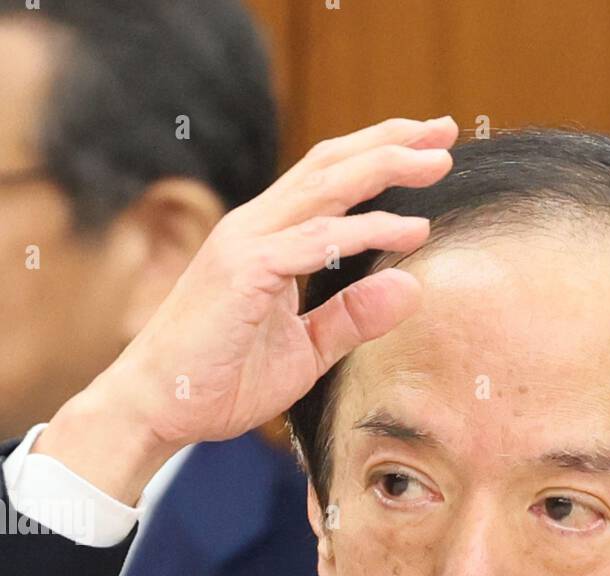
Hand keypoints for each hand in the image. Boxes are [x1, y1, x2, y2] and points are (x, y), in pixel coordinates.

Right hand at [38, 115, 457, 503]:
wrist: (157, 407)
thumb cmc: (221, 380)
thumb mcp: (304, 351)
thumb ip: (352, 319)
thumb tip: (412, 288)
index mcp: (266, 239)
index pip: (327, 180)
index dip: (378, 157)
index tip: (429, 150)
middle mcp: (255, 227)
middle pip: (330, 165)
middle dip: (391, 142)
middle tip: (447, 131)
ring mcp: (246, 244)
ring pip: (326, 187)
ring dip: (386, 169)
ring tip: (439, 163)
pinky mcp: (245, 272)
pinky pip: (317, 241)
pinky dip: (366, 232)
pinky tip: (411, 230)